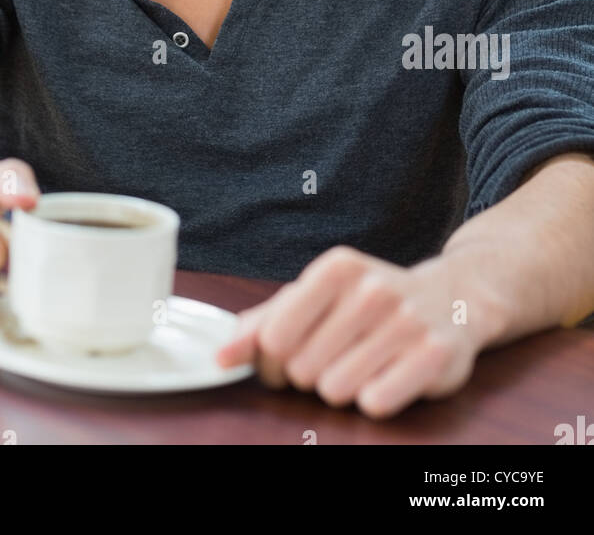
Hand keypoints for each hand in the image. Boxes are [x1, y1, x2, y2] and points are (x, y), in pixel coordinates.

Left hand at [215, 245, 497, 417]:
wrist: (451, 298)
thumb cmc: (367, 302)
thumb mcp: (317, 297)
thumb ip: (264, 324)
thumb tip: (220, 357)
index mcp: (336, 268)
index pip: (274, 338)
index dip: (275, 360)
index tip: (292, 354)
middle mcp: (372, 289)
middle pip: (303, 369)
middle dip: (312, 374)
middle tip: (337, 357)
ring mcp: (406, 320)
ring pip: (336, 389)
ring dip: (344, 389)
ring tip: (364, 364)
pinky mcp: (435, 355)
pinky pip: (376, 402)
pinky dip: (375, 399)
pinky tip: (388, 376)